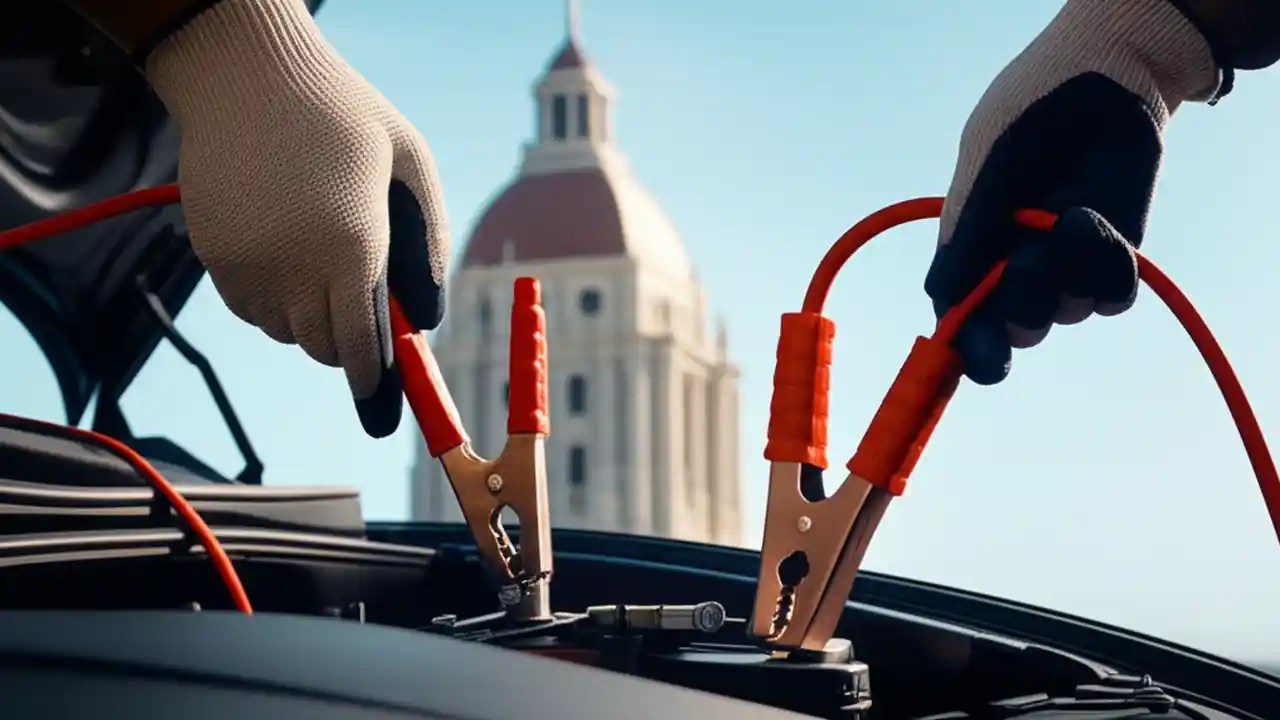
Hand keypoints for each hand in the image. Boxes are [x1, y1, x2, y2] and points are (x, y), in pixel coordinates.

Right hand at [144, 0, 448, 436]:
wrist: (247, 74)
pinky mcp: (213, 257)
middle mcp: (292, 266)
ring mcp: (245, 265)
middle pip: (324, 348)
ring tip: (323, 252)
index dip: (376, 385)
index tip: (383, 415)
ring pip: (287, 332)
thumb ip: (430, 246)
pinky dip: (274, 298)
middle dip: (349, 341)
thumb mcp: (412, 166)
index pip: (362, 346)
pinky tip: (286, 246)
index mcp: (351, 246)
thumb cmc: (345, 116)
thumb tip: (426, 320)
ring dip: (311, 317)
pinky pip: (251, 309)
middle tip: (363, 298)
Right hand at [925, 0, 1222, 384]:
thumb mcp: (987, 167)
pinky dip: (1103, 265)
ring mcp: (1068, 267)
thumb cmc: (1027, 116)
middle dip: (1019, 310)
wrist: (1102, 79)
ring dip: (1063, 274)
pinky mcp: (1115, 258)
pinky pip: (1112, 295)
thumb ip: (967, 232)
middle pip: (1015, 332)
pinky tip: (1091, 217)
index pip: (963, 323)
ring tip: (1065, 215)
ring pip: (1065, 313)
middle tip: (1022, 265)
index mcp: (972, 255)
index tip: (979, 359)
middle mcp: (1016, 270)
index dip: (968, 349)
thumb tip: (939, 299)